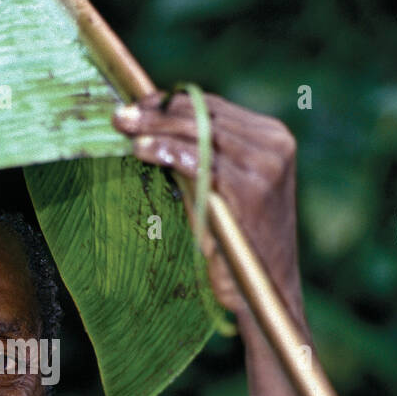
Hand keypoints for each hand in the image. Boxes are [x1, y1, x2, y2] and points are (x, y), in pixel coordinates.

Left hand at [113, 90, 301, 320]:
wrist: (266, 291)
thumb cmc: (234, 243)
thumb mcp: (220, 189)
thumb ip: (200, 156)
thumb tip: (150, 127)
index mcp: (272, 138)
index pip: (212, 107)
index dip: (169, 104)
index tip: (135, 106)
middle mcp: (276, 145)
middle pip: (205, 115)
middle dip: (158, 113)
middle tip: (121, 116)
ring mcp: (267, 166)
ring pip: (201, 132)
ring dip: (157, 130)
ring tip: (126, 131)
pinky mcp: (253, 189)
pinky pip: (201, 160)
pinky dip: (168, 152)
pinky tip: (143, 152)